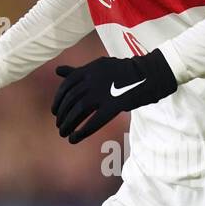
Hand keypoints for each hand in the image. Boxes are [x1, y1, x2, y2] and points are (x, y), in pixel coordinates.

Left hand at [51, 49, 176, 142]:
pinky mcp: (115, 105)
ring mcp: (105, 92)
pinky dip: (82, 132)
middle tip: (60, 126)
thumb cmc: (124, 72)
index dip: (58, 100)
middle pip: (71, 99)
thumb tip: (57, 71)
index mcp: (90, 69)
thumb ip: (78, 71)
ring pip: (79, 110)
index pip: (67, 85)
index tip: (55, 111)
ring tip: (64, 134)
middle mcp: (94, 79)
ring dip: (69, 124)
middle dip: (62, 115)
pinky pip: (95, 121)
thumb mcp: (100, 66)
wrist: (149, 74)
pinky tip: (75, 139)